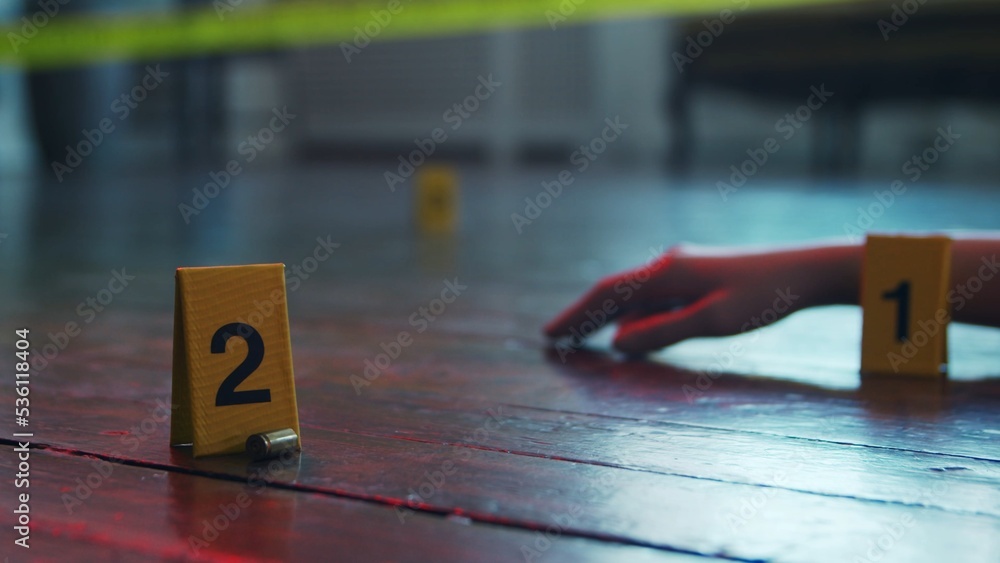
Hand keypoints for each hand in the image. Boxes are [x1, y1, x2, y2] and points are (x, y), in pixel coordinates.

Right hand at [543, 244, 852, 353]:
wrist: (805, 271)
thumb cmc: (762, 297)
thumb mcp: (711, 322)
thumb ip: (661, 333)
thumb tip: (617, 344)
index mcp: (666, 273)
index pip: (607, 293)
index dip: (575, 315)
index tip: (549, 335)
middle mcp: (668, 265)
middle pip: (615, 293)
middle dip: (584, 316)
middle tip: (557, 339)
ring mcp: (683, 270)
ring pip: (636, 297)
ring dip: (610, 319)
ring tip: (585, 340)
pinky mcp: (698, 277)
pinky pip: (656, 299)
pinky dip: (636, 316)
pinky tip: (634, 332)